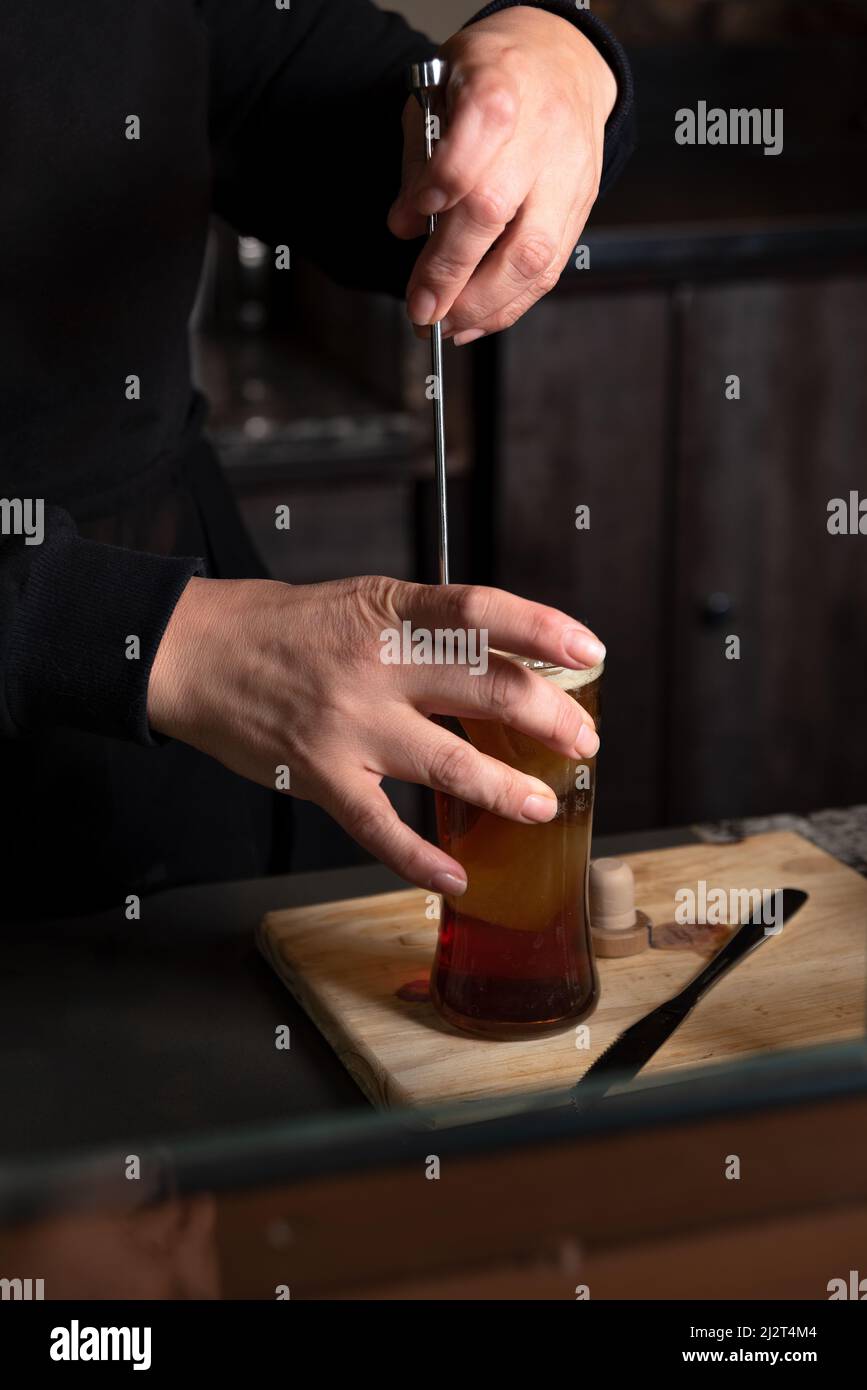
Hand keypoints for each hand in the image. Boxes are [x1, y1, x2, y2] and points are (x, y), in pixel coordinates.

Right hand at [148, 575, 603, 893]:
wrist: (199, 653)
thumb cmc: (287, 627)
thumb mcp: (365, 602)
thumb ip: (428, 629)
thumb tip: (506, 661)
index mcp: (391, 612)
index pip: (482, 611)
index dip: (543, 629)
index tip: (589, 650)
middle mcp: (376, 665)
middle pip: (486, 688)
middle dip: (549, 719)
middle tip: (583, 741)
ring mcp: (349, 725)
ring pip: (449, 763)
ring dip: (506, 789)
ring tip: (543, 805)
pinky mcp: (321, 776)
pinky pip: (381, 828)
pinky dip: (422, 859)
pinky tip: (456, 877)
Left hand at [388, 6, 616, 344]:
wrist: (566, 60)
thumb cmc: (495, 74)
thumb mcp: (441, 90)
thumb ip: (420, 159)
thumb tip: (406, 225)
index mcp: (500, 88)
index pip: (473, 145)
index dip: (442, 186)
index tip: (410, 222)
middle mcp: (541, 134)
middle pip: (495, 213)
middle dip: (451, 273)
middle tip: (420, 310)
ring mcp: (567, 176)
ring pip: (532, 256)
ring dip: (483, 304)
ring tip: (445, 326)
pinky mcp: (581, 209)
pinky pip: (549, 270)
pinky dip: (508, 305)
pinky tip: (475, 320)